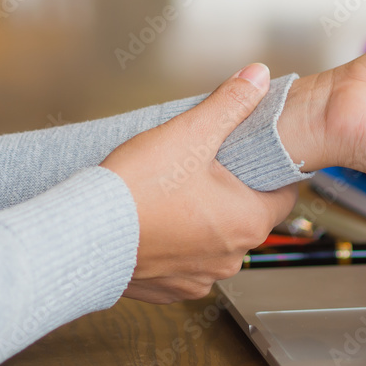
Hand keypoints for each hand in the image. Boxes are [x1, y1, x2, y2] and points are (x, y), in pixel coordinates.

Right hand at [102, 63, 296, 303]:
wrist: (81, 236)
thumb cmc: (136, 190)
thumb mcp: (189, 134)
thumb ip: (230, 104)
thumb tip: (259, 77)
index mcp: (248, 222)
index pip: (284, 194)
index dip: (270, 170)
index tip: (252, 154)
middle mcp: (231, 258)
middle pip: (249, 215)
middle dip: (232, 191)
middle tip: (205, 165)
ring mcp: (199, 278)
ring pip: (216, 239)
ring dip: (204, 218)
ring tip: (175, 190)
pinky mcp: (169, 289)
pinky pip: (185, 260)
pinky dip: (176, 241)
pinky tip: (156, 219)